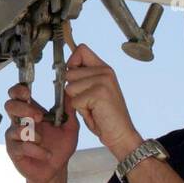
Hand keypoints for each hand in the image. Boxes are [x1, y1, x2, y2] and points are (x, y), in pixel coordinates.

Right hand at [4, 82, 79, 182]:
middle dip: (24, 109)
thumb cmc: (60, 148)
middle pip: (10, 105)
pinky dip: (36, 150)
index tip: (28, 92)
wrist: (56, 169)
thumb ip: (69, 111)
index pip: (17, 95)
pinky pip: (21, 146)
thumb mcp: (70, 128)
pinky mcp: (14, 151)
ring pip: (13, 128)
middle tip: (39, 117)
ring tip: (42, 141)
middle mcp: (20, 122)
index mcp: (31, 112)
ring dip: (31, 134)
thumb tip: (71, 92)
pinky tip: (46, 154)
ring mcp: (15, 137)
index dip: (18, 90)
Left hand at [62, 43, 141, 158]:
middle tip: (89, 101)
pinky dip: (81, 111)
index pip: (81, 49)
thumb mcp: (93, 91)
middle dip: (73, 90)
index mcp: (104, 68)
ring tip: (92, 107)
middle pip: (69, 72)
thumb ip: (83, 78)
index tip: (76, 78)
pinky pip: (74, 101)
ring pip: (69, 87)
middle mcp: (105, 71)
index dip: (72, 63)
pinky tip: (95, 113)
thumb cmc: (105, 115)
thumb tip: (63, 70)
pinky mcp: (99, 93)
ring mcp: (103, 81)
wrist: (120, 133)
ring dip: (77, 102)